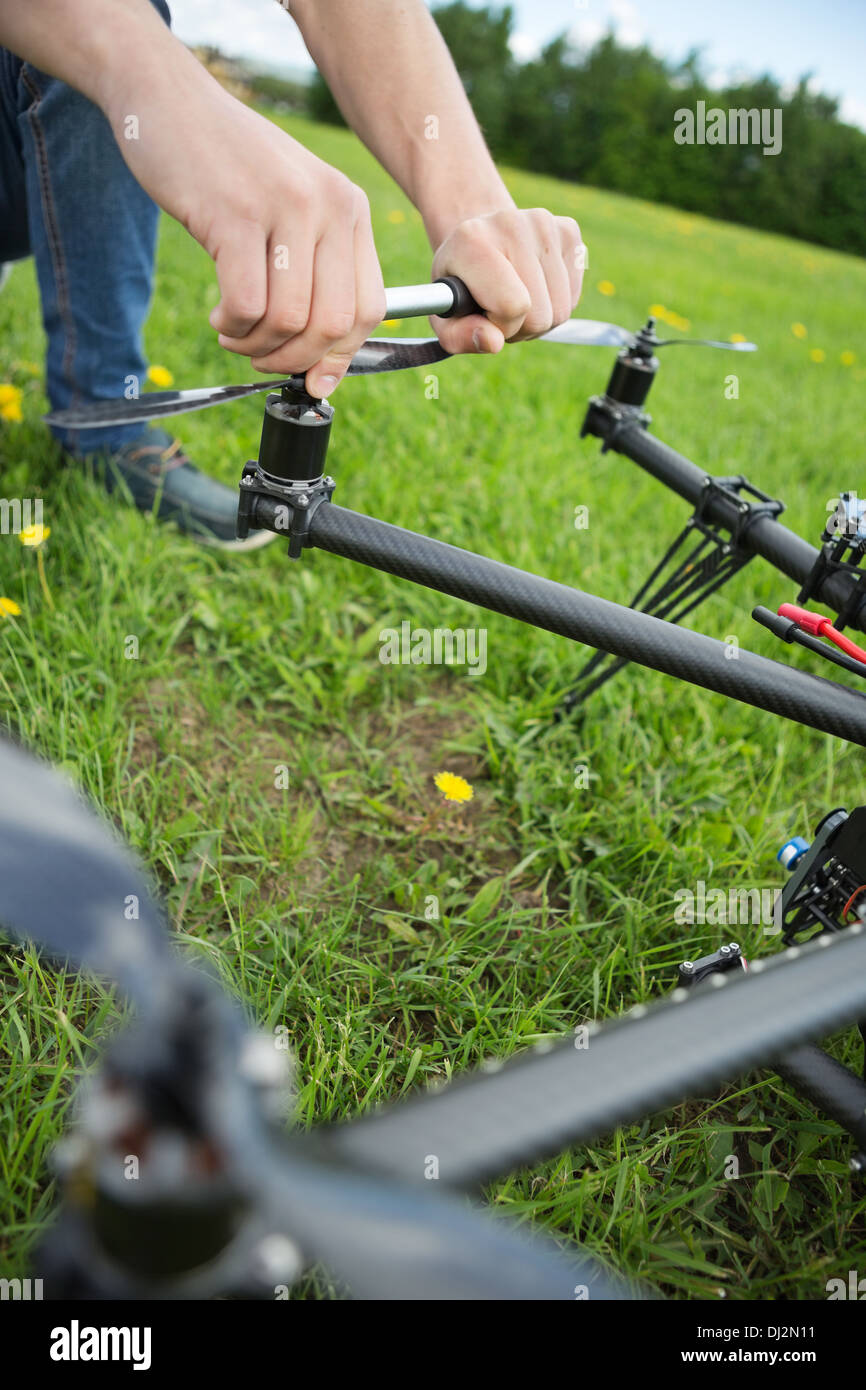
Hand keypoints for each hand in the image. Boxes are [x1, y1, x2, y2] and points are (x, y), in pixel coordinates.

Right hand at [100, 37, 384, 396]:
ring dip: (256, 345)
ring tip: (233, 333)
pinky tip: (218, 316)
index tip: (308, 374)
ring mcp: (285, 207)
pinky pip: (247, 305)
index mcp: (350, 210)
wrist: (169, 99)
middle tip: (259, 355)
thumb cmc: (228, 170)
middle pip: (332, 324)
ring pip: (289, 321)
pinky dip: (232, 326)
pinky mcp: (236, 214)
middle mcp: (329, 206)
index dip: (338, 356)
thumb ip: (314, 277)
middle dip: (293, 359)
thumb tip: (323, 372)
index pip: (369, 310)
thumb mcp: (289, 211)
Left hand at [429, 208, 584, 354]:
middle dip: (520, 326)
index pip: (512, 306)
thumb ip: (458, 336)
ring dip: (539, 319)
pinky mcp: (568, 231)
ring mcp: (544, 223)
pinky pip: (573, 298)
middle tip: (499, 309)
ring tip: (515, 299)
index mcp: (471, 240)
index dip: (502, 326)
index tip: (486, 315)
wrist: (478, 240)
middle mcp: (511, 223)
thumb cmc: (459, 285)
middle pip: (541, 315)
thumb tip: (493, 341)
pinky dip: (555, 304)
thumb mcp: (444, 316)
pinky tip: (534, 288)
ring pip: (562, 311)